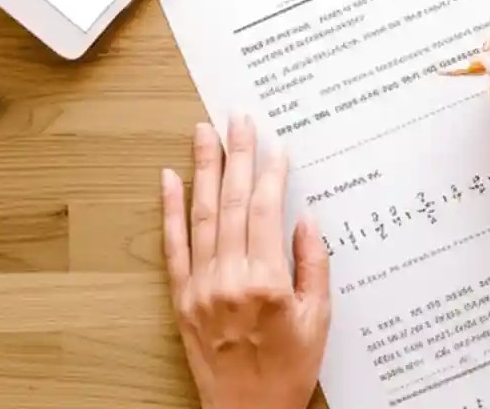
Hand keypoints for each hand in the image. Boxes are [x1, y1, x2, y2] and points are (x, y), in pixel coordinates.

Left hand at [161, 118, 330, 408]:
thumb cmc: (288, 370)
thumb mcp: (319, 319)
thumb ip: (314, 266)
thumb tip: (306, 221)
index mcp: (266, 282)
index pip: (265, 210)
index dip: (270, 173)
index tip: (275, 144)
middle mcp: (228, 279)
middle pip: (231, 202)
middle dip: (237, 155)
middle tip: (238, 119)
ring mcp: (200, 287)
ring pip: (201, 215)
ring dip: (203, 169)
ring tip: (205, 133)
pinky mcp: (182, 299)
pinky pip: (173, 247)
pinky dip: (170, 211)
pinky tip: (169, 180)